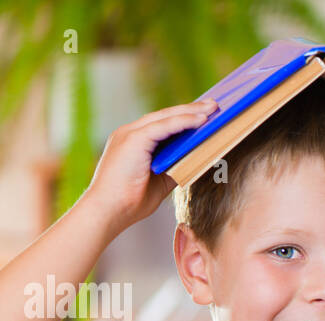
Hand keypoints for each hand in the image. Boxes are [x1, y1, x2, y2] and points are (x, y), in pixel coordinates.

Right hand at [82, 99, 218, 232]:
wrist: (109, 211)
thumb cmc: (130, 202)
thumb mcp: (160, 182)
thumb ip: (174, 168)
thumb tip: (196, 159)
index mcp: (133, 142)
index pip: (161, 124)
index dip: (183, 118)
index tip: (205, 115)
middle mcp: (129, 133)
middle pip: (165, 116)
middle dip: (191, 109)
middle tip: (214, 104)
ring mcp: (129, 133)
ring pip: (165, 117)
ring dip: (191, 111)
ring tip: (213, 108)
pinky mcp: (133, 139)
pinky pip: (163, 126)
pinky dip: (183, 122)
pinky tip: (201, 120)